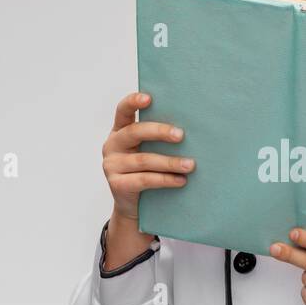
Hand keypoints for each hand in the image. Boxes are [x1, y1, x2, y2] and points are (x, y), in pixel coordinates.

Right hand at [101, 91, 194, 224]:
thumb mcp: (148, 150)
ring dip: (170, 162)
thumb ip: (158, 139)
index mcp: (120, 131)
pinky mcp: (117, 184)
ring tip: (190, 165)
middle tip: (181, 135)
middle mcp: (112, 145)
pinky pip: (145, 179)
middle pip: (134, 132)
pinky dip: (166, 179)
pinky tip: (181, 180)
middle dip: (159, 132)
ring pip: (144, 160)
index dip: (133, 102)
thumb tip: (193, 128)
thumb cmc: (147, 171)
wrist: (134, 206)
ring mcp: (111, 165)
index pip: (123, 111)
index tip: (149, 98)